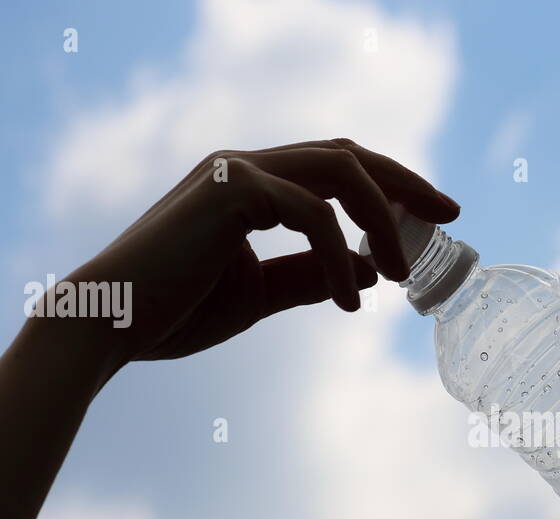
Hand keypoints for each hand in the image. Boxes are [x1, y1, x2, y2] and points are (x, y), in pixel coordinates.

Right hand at [35, 137, 458, 376]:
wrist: (109, 324)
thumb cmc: (176, 311)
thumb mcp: (260, 294)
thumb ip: (311, 276)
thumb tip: (371, 270)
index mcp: (254, 186)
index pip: (339, 168)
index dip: (392, 187)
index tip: (435, 219)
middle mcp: (247, 166)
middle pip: (349, 154)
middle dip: (406, 184)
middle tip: (449, 218)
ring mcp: (237, 172)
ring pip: (338, 170)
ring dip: (381, 220)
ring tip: (401, 274)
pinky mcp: (230, 192)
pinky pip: (312, 213)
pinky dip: (339, 256)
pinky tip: (349, 300)